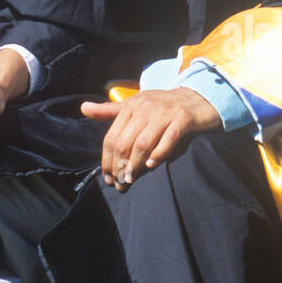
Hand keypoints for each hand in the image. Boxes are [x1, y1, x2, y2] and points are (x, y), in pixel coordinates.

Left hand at [81, 87, 219, 190]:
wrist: (197, 98)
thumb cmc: (163, 105)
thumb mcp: (136, 104)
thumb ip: (110, 110)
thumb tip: (83, 108)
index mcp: (131, 106)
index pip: (112, 137)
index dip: (107, 160)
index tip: (108, 177)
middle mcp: (146, 108)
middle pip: (125, 143)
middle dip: (119, 167)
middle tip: (120, 183)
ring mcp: (165, 113)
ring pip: (143, 143)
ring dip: (135, 165)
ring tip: (132, 179)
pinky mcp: (183, 119)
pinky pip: (169, 139)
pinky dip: (159, 154)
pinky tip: (152, 166)